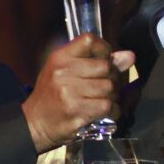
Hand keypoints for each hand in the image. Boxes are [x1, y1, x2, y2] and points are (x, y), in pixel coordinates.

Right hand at [20, 33, 132, 152]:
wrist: (34, 123)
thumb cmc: (52, 95)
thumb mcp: (66, 72)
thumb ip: (96, 61)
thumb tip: (129, 56)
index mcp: (60, 58)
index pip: (89, 40)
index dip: (104, 49)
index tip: (105, 60)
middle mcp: (64, 72)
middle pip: (106, 67)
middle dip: (112, 77)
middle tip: (106, 86)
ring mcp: (69, 92)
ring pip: (109, 88)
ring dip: (112, 96)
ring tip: (103, 100)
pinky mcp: (76, 111)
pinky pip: (108, 106)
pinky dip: (112, 111)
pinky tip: (105, 112)